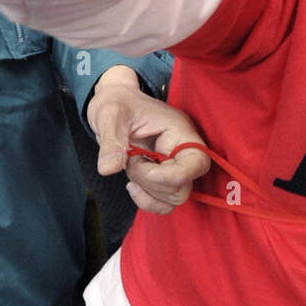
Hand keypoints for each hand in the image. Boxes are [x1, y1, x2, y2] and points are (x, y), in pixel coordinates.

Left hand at [87, 66, 210, 214]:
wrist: (114, 103)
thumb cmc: (117, 104)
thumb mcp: (110, 116)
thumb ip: (111, 142)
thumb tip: (107, 170)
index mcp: (180, 131)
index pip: (198, 163)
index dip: (170, 176)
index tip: (138, 163)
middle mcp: (184, 151)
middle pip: (185, 186)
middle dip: (151, 182)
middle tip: (131, 161)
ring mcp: (175, 166)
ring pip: (175, 198)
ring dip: (147, 190)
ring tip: (132, 166)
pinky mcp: (164, 177)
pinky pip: (165, 203)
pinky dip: (147, 201)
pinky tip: (132, 185)